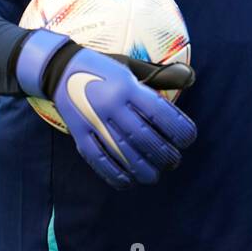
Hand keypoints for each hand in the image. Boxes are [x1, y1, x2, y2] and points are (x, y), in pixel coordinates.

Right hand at [17, 30, 196, 189]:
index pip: (159, 112)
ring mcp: (93, 121)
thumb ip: (160, 76)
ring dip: (143, 169)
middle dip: (163, 153)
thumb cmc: (104, 68)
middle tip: (174, 161)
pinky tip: (128, 182)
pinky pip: (98, 159)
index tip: (188, 139)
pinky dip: (114, 174)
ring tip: (155, 176)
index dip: (178, 128)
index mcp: (127, 87)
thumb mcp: (131, 68)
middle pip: (143, 137)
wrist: (60, 68)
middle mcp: (111, 105)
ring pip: (122, 153)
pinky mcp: (79, 135)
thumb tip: (191, 77)